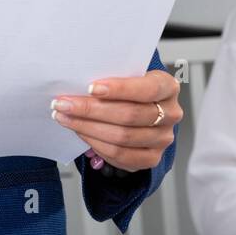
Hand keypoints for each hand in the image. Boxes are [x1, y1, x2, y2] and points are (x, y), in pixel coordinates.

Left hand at [50, 70, 181, 172]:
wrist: (142, 110)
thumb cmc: (133, 90)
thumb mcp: (130, 76)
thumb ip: (114, 77)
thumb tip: (78, 82)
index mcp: (168, 87)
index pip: (146, 89)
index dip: (119, 89)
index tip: (91, 87)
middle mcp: (171, 114)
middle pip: (129, 115)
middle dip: (91, 110)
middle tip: (64, 104)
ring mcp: (163, 138)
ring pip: (122, 137)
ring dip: (87, 128)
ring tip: (66, 118)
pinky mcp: (152, 158)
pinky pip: (120, 155)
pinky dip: (96, 145)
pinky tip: (81, 133)